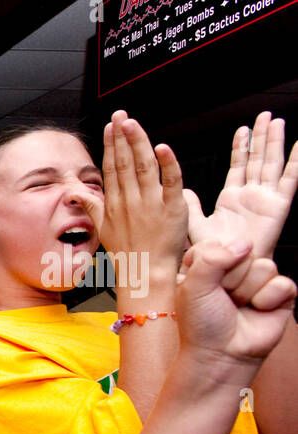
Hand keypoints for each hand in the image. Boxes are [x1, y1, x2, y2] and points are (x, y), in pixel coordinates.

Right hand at [96, 111, 185, 278]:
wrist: (146, 276)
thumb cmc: (128, 256)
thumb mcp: (103, 230)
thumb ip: (91, 207)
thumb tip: (74, 193)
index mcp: (115, 204)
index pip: (112, 167)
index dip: (111, 145)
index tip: (110, 126)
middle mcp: (131, 201)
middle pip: (125, 162)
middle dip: (122, 136)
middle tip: (121, 115)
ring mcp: (151, 204)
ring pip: (144, 166)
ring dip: (138, 143)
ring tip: (133, 124)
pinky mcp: (172, 210)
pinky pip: (171, 183)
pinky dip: (168, 165)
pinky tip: (162, 148)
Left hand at [176, 239, 296, 363]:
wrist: (221, 355)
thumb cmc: (202, 324)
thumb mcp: (192, 287)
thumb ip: (211, 258)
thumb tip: (244, 244)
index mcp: (208, 265)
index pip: (215, 243)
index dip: (211, 263)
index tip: (203, 285)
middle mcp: (234, 270)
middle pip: (244, 252)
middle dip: (231, 279)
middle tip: (224, 298)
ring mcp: (258, 281)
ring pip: (265, 266)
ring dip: (248, 291)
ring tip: (239, 306)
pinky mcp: (280, 294)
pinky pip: (283, 283)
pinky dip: (268, 300)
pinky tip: (258, 310)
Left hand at [185, 112, 297, 261]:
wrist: (226, 277)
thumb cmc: (213, 258)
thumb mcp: (197, 228)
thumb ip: (192, 207)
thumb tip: (184, 190)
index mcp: (231, 201)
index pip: (238, 166)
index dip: (241, 148)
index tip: (243, 130)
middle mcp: (250, 198)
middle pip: (258, 160)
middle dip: (261, 138)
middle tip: (264, 117)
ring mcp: (265, 201)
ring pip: (271, 164)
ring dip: (273, 142)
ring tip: (274, 122)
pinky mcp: (277, 207)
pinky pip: (289, 181)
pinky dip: (295, 162)